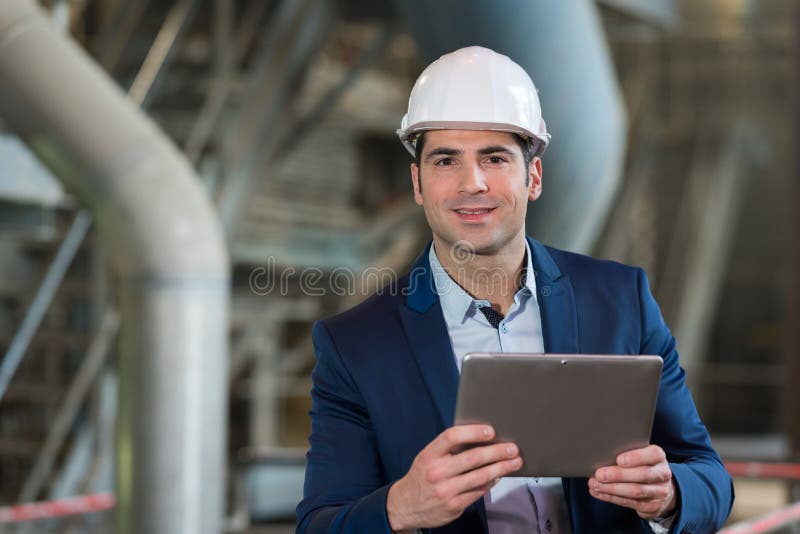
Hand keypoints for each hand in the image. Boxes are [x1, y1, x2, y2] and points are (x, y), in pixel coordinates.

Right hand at [386, 425, 520, 530]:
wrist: (405, 505)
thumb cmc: (421, 477)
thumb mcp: (427, 457)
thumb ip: (447, 449)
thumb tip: (478, 439)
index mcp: (430, 455)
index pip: (452, 437)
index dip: (473, 432)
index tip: (490, 431)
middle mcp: (437, 472)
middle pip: (473, 458)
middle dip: (497, 452)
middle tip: (512, 448)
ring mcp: (446, 490)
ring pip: (481, 476)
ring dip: (501, 468)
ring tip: (514, 462)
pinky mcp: (454, 506)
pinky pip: (479, 492)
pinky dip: (491, 482)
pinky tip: (499, 476)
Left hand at [588, 444, 675, 519]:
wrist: (659, 489)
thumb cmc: (641, 466)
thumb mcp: (639, 456)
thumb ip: (626, 453)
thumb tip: (601, 453)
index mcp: (658, 457)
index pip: (653, 454)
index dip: (636, 457)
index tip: (619, 459)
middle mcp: (663, 474)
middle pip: (643, 474)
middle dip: (619, 475)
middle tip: (600, 474)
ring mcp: (660, 492)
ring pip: (636, 490)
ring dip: (612, 488)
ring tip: (595, 484)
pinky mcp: (652, 506)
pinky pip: (630, 502)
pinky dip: (611, 497)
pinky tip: (598, 492)